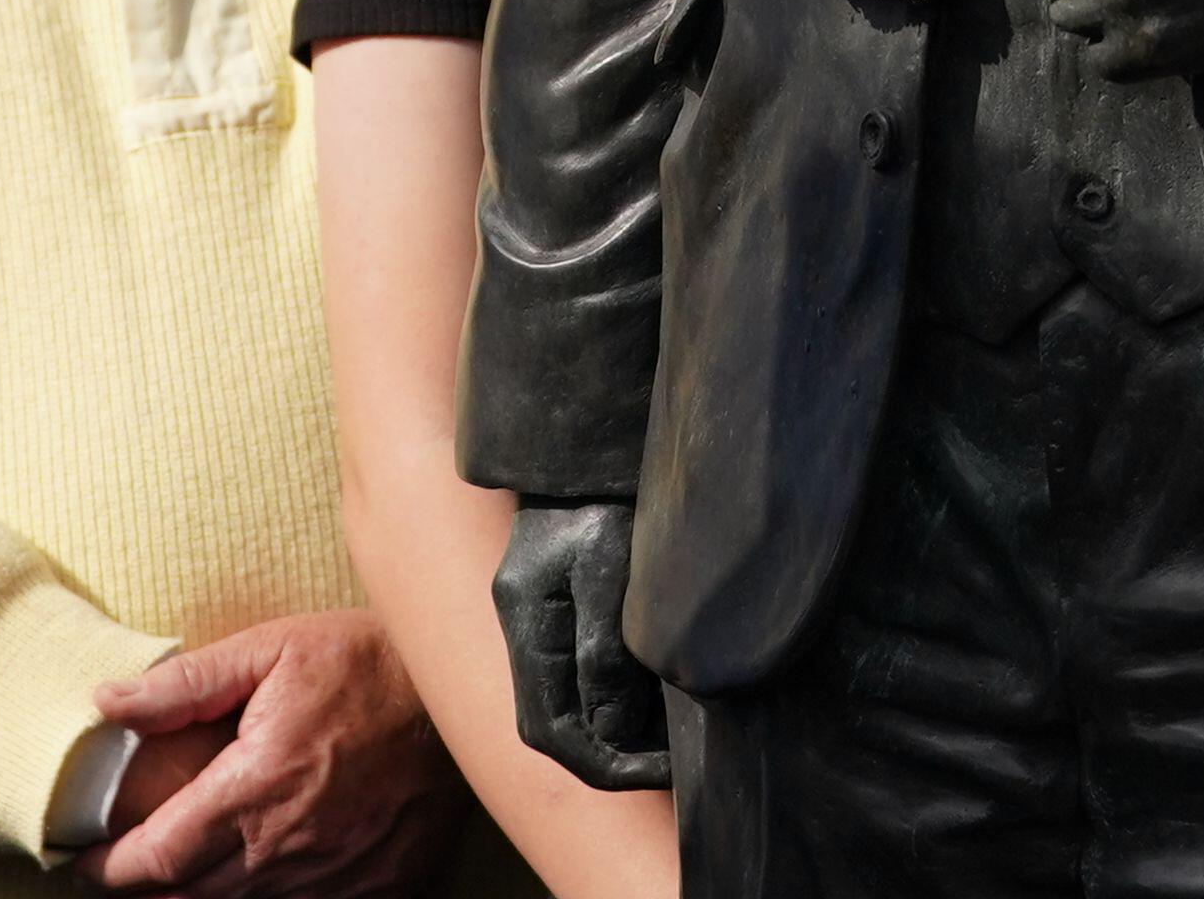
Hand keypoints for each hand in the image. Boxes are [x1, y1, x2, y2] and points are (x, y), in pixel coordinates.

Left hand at [88, 608, 447, 891]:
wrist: (460, 693)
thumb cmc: (364, 663)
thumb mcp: (272, 649)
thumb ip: (186, 683)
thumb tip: (107, 701)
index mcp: (256, 787)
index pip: (158, 856)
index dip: (110, 869)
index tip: (86, 861)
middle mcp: (288, 847)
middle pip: (190, 895)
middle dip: (149, 886)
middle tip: (124, 868)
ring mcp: (335, 877)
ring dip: (203, 896)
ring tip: (181, 873)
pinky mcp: (377, 887)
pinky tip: (259, 878)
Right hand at [494, 497, 666, 792]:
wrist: (595, 431)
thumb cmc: (605, 489)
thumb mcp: (609, 564)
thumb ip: (605, 649)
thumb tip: (612, 728)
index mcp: (524, 618)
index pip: (551, 730)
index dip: (606, 764)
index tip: (665, 772)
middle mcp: (527, 623)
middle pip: (559, 725)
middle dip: (617, 753)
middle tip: (678, 760)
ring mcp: (544, 612)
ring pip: (574, 702)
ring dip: (623, 728)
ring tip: (679, 732)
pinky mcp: (569, 598)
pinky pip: (588, 671)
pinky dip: (626, 695)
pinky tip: (668, 691)